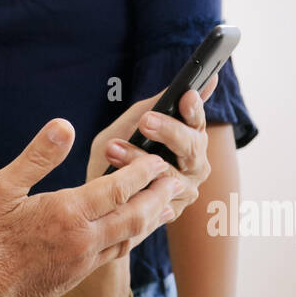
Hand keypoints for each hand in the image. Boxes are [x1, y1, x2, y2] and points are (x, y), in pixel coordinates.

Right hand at [0, 118, 182, 296]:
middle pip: (136, 216)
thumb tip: (64, 126)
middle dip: (160, 196)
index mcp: (66, 213)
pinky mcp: (76, 275)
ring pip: (130, 238)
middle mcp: (82, 240)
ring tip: (169, 205)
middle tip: (180, 180)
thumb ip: (37, 158)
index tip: (157, 158)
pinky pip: (115, 253)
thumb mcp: (0, 189)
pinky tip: (132, 231)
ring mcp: (81, 261)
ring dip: (153, 219)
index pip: (119, 189)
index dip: (142, 172)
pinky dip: (132, 237)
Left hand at [86, 69, 219, 221]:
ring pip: (170, 175)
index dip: (195, 109)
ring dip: (139, 160)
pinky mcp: (169, 213)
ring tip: (114, 147)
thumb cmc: (117, 152)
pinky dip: (133, 187)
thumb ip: (154, 105)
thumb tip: (191, 83)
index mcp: (190, 138)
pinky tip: (115, 177)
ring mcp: (185, 190)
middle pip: (192, 147)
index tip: (186, 95)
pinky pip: (154, 201)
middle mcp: (195, 165)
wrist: (98, 197)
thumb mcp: (129, 124)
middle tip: (146, 121)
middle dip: (169, 132)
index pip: (197, 121)